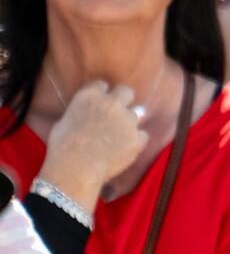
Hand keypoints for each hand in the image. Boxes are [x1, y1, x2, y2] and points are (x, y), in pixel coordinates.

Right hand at [43, 82, 145, 198]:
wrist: (75, 169)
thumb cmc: (63, 147)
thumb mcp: (64, 121)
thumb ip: (81, 111)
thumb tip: (88, 114)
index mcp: (90, 95)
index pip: (102, 85)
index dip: (101, 95)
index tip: (99, 104)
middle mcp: (112, 103)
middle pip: (126, 91)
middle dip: (123, 100)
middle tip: (117, 113)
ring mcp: (128, 120)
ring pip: (136, 114)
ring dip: (128, 122)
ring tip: (116, 137)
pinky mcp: (138, 137)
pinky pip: (142, 134)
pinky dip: (136, 140)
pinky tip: (124, 148)